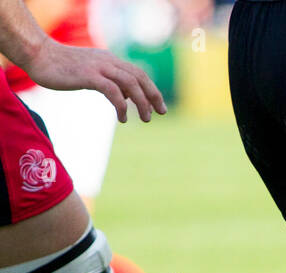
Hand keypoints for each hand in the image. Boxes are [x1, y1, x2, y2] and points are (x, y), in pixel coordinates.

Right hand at [22, 40, 164, 121]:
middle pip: (139, 77)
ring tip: (146, 118)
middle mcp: (108, 61)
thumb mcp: (90, 71)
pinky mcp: (89, 76)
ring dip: (142, 103)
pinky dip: (122, 106)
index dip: (151, 89)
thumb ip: (108, 80)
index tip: (158, 105)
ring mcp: (99, 67)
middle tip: (161, 112)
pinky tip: (123, 118)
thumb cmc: (60, 66)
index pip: (138, 73)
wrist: (37, 55)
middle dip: (153, 95)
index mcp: (109, 59)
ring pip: (131, 84)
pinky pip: (113, 91)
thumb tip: (124, 95)